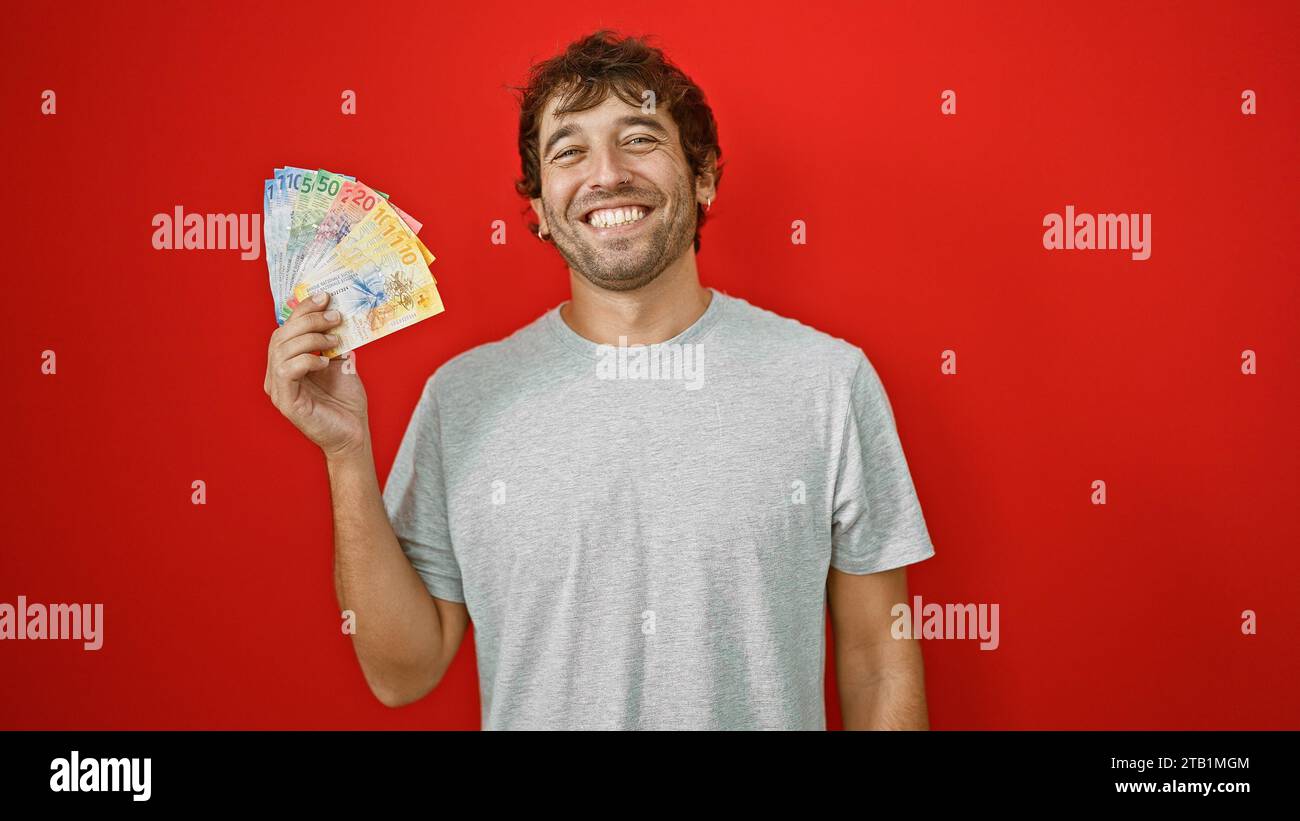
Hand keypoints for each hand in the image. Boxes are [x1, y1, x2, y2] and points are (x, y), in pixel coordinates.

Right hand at [264, 293, 369, 458]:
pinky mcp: (286, 402)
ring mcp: (278, 389)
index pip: (286, 329)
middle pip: (281, 335)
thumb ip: (333, 341)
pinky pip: (286, 371)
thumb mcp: (340, 362)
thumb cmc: (345, 402)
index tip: (325, 296)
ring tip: (334, 340)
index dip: (303, 309)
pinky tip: (325, 362)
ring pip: (281, 350)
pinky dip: (306, 360)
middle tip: (335, 317)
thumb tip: (336, 313)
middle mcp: (276, 374)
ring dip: (311, 338)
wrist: (353, 433)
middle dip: (309, 320)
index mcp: (286, 362)